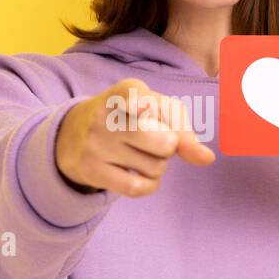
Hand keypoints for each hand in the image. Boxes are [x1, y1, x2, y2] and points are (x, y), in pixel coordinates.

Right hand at [55, 77, 215, 196]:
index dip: (147, 107)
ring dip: (159, 166)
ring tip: (141, 155)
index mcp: (123, 92)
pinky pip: (138, 187)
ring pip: (155, 166)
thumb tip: (207, 158)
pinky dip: (150, 185)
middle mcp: (105, 115)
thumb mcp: (153, 112)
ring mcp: (96, 144)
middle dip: (170, 147)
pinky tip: (142, 175)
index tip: (143, 109)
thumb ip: (183, 130)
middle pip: (164, 142)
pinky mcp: (91, 170)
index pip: (139, 98)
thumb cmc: (127, 119)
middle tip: (155, 141)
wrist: (71, 136)